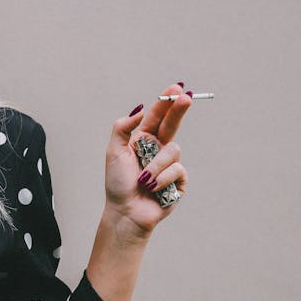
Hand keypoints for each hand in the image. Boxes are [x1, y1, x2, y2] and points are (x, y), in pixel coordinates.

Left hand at [103, 83, 192, 238]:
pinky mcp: (179, 180)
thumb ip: (123, 128)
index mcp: (142, 140)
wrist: (126, 211)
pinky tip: (153, 189)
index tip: (176, 88)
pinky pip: (177, 171)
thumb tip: (140, 109)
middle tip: (186, 97)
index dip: (166, 102)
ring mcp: (170, 164)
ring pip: (173, 152)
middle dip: (179, 110)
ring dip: (156, 167)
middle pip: (173, 125)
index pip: (156, 117)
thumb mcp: (114, 152)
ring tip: (143, 180)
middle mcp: (158, 149)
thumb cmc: (117, 183)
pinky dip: (162, 180)